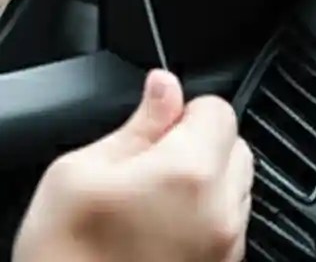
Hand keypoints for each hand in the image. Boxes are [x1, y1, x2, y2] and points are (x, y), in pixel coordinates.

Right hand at [13, 71, 252, 261]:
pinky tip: (160, 234)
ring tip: (151, 207)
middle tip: (146, 172)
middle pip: (234, 145)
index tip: (155, 131)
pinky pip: (229, 223)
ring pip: (235, 185)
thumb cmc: (63, 257)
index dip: (183, 114)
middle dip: (198, 147)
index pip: (218, 108)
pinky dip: (206, 218)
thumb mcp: (78, 173)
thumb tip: (164, 86)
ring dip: (205, 184)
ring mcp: (229, 242)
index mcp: (190, 171)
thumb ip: (137, 124)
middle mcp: (223, 206)